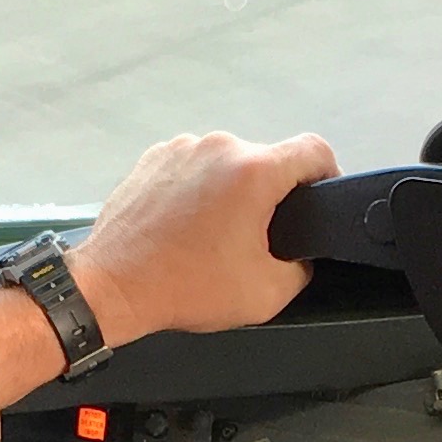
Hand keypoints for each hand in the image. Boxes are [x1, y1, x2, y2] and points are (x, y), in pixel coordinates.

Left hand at [69, 131, 341, 347]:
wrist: (113, 285)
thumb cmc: (180, 287)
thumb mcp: (267, 293)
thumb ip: (302, 267)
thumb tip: (302, 254)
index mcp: (253, 172)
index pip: (315, 150)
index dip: (327, 175)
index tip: (318, 196)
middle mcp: (218, 148)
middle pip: (268, 162)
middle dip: (268, 198)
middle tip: (252, 241)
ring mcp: (183, 148)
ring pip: (228, 165)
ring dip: (230, 194)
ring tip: (212, 237)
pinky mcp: (156, 157)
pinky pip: (194, 168)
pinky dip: (197, 192)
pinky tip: (186, 227)